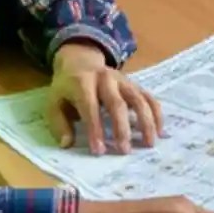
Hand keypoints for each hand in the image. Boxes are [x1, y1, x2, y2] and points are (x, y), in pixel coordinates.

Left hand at [47, 40, 162, 154]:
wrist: (80, 62)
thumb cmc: (67, 89)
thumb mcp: (54, 102)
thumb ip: (59, 124)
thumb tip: (67, 144)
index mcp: (82, 82)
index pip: (90, 107)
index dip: (95, 129)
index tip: (99, 150)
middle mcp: (105, 79)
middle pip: (117, 103)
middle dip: (121, 128)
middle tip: (124, 151)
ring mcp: (123, 80)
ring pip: (138, 99)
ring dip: (145, 121)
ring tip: (148, 143)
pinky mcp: (134, 84)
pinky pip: (149, 97)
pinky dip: (156, 114)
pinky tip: (159, 131)